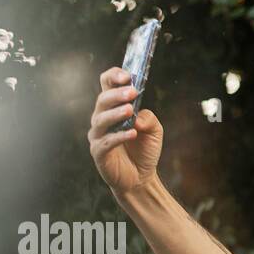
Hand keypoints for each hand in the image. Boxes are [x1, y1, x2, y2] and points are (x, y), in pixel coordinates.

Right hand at [88, 66, 162, 194]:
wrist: (141, 178)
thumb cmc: (144, 150)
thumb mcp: (154, 131)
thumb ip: (149, 118)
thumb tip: (139, 115)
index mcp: (113, 107)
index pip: (106, 84)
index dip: (114, 76)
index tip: (127, 76)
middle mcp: (102, 118)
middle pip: (102, 100)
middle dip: (117, 94)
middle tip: (132, 93)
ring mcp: (98, 135)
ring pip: (101, 119)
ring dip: (116, 113)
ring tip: (130, 110)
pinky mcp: (99, 152)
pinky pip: (106, 142)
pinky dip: (119, 136)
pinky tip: (132, 133)